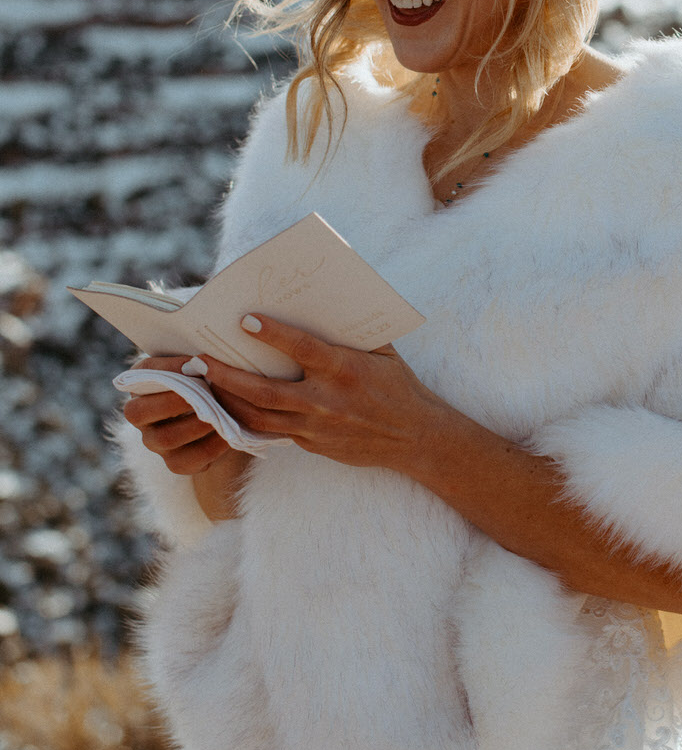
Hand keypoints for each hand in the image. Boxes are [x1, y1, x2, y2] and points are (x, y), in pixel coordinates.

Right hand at [121, 354, 235, 474]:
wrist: (221, 413)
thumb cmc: (206, 380)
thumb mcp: (197, 367)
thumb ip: (194, 361)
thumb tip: (203, 362)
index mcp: (141, 385)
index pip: (142, 374)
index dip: (166, 368)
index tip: (194, 363)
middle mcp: (141, 417)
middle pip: (138, 412)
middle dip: (172, 401)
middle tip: (203, 391)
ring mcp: (156, 443)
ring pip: (166, 438)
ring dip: (196, 425)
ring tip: (219, 413)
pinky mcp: (176, 463)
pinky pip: (189, 461)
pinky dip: (212, 447)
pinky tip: (228, 434)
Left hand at [192, 315, 451, 471]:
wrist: (414, 438)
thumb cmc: (398, 386)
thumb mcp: (383, 353)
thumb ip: (352, 333)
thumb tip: (320, 304)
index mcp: (346, 371)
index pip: (303, 349)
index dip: (273, 334)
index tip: (245, 320)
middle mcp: (327, 401)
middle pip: (265, 391)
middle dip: (228, 376)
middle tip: (199, 361)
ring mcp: (316, 427)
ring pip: (260, 415)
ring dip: (228, 399)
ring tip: (205, 383)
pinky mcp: (311, 445)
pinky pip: (271, 431)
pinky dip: (246, 417)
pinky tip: (227, 405)